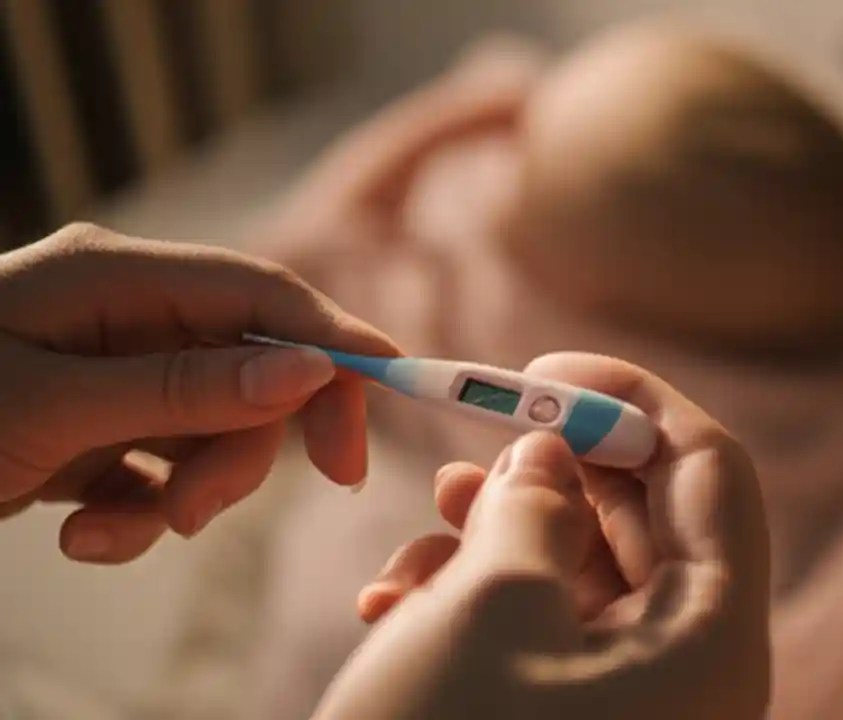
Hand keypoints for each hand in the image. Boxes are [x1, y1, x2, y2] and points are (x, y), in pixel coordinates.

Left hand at [0, 224, 399, 562]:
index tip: (399, 385)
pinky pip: (160, 474)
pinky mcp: (91, 435)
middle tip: (199, 512)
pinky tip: (79, 535)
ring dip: (177, 496)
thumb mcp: (50, 406)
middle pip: (249, 375)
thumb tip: (313, 368)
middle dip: (238, 450)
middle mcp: (125, 320)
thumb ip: (184, 389)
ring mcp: (109, 377)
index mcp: (116, 278)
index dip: (335, 336)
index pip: (262, 294)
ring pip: (212, 434)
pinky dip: (136, 515)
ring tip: (96, 537)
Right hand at [314, 354, 771, 719]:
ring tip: (423, 533)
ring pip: (587, 570)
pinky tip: (400, 601)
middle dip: (559, 469)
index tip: (546, 370)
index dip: (634, 402)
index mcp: (712, 643)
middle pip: (650, 521)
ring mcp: (635, 702)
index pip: (712, 474)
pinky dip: (483, 596)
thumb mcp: (489, 604)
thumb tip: (551, 453)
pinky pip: (549, 626)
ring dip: (502, 533)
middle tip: (480, 442)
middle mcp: (691, 672)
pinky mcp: (574, 716)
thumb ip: (535, 505)